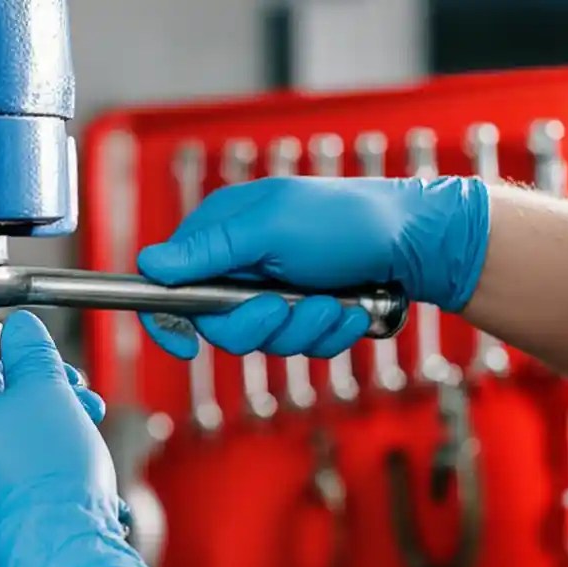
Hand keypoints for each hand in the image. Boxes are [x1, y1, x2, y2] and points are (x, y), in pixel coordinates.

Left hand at [0, 311, 156, 566]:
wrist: (59, 559)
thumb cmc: (48, 480)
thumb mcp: (46, 392)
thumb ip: (32, 353)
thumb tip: (21, 327)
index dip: (39, 370)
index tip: (69, 379)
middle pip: (7, 416)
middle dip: (55, 410)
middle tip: (87, 413)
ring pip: (21, 459)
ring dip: (61, 450)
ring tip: (90, 458)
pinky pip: (27, 498)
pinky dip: (57, 490)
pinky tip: (86, 496)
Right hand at [137, 176, 490, 358]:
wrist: (418, 240)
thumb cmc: (348, 220)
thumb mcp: (271, 227)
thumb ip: (208, 250)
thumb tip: (150, 263)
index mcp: (219, 234)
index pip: (166, 283)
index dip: (168, 318)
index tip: (186, 344)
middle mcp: (238, 264)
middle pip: (215, 325)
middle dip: (256, 325)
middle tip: (285, 305)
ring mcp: (269, 290)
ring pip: (259, 341)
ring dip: (300, 329)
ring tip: (333, 303)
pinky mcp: (299, 312)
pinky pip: (296, 345)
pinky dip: (325, 334)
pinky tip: (347, 309)